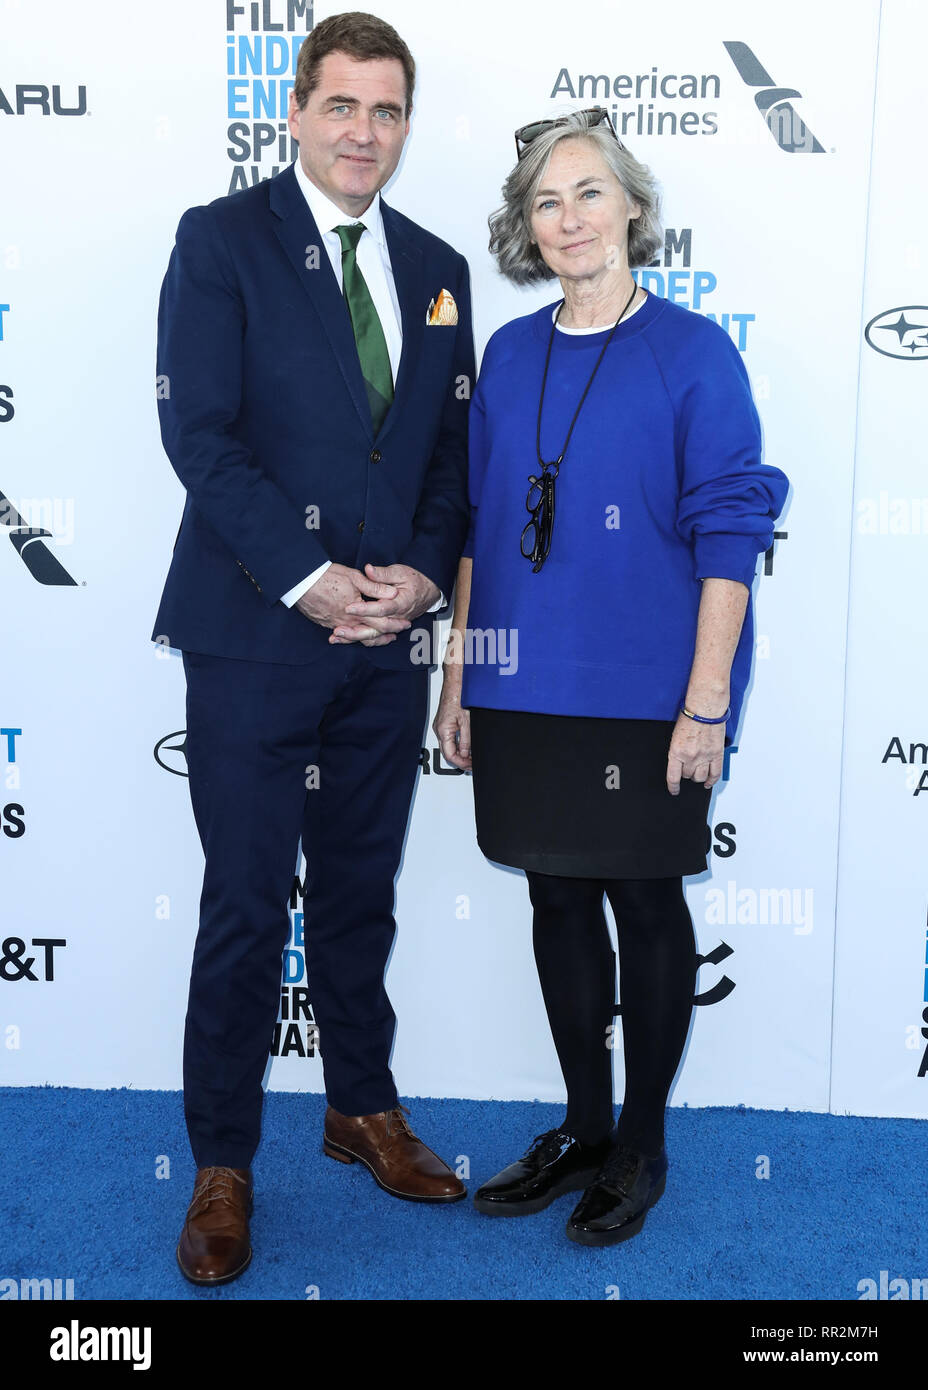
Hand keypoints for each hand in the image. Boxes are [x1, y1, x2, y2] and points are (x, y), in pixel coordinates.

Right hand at [294, 563, 409, 646]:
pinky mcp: (326, 624)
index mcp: (358, 612)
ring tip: (381, 639)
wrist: (301, 581)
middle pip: (371, 635)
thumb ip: (375, 588)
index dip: (395, 624)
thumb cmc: (327, 577)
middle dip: (385, 636)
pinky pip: (343, 636)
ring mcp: (336, 625)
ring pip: (357, 638)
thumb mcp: (354, 578)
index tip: (405, 624)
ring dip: (370, 638)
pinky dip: (352, 638)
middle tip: (396, 636)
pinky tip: (355, 636)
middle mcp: (348, 623)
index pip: (382, 623)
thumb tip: (393, 594)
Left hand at [331, 563, 439, 645]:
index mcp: (401, 603)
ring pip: (373, 636)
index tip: (349, 607)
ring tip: (337, 637)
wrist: (429, 591)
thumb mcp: (400, 572)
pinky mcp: (389, 627)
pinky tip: (344, 640)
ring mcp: (393, 624)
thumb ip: (383, 574)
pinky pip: (374, 637)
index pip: (381, 609)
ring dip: (354, 637)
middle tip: (338, 629)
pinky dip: (359, 639)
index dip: (365, 609)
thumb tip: (368, 570)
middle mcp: (397, 617)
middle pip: (376, 628)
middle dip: (356, 630)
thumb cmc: (415, 580)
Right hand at [433, 675, 470, 770]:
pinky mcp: (444, 722)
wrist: (455, 683)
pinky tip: (467, 746)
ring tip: (472, 756)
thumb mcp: (467, 722)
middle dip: (461, 760)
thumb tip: (465, 754)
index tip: (471, 766)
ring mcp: (440, 725)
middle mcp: (439, 729)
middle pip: (448, 752)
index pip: (450, 755)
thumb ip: (466, 740)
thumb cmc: (459, 696)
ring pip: (449, 746)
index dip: (461, 763)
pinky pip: (449, 738)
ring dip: (460, 753)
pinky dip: (458, 744)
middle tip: (473, 764)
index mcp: (443, 730)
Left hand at [666, 706, 725, 793]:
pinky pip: (715, 774)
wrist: (705, 708)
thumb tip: (680, 764)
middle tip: (687, 768)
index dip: (673, 787)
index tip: (674, 790)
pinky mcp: (717, 754)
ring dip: (698, 777)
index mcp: (676, 752)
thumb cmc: (690, 717)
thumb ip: (677, 751)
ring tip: (697, 772)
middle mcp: (690, 757)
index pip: (673, 777)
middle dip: (686, 774)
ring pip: (700, 777)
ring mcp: (705, 757)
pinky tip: (708, 782)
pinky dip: (711, 781)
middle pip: (687, 776)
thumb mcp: (676, 736)